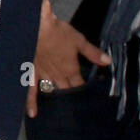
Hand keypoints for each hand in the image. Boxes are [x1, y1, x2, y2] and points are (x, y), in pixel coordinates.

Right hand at [26, 0, 110, 117]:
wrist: (36, 25)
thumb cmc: (58, 31)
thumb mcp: (79, 40)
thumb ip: (92, 53)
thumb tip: (108, 62)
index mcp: (70, 68)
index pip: (79, 84)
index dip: (85, 90)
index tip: (91, 95)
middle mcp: (57, 75)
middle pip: (66, 89)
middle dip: (72, 96)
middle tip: (77, 106)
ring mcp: (43, 74)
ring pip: (52, 90)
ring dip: (57, 99)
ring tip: (61, 111)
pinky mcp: (32, 71)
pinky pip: (31, 88)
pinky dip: (31, 101)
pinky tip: (32, 113)